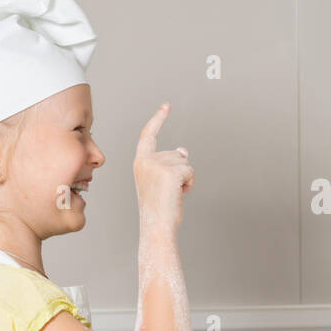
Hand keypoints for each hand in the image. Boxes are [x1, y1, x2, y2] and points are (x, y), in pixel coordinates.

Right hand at [133, 102, 193, 229]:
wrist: (156, 225)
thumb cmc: (159, 207)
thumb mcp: (162, 180)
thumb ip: (169, 162)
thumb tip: (183, 149)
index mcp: (140, 161)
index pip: (149, 135)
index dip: (158, 119)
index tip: (166, 106)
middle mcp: (146, 160)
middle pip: (177, 153)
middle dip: (180, 171)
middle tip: (169, 190)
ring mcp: (157, 165)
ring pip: (185, 162)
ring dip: (185, 178)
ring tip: (172, 193)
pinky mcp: (169, 172)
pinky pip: (190, 171)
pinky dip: (189, 183)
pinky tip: (179, 194)